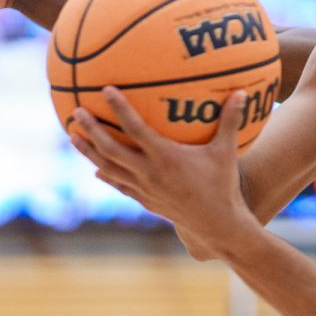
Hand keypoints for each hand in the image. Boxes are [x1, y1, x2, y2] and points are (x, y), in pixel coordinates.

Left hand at [69, 89, 256, 258]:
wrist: (217, 226)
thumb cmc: (224, 185)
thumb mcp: (227, 152)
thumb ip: (231, 121)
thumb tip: (242, 92)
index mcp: (166, 158)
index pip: (136, 129)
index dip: (120, 109)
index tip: (106, 90)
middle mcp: (149, 173)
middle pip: (111, 149)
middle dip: (91, 130)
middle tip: (76, 113)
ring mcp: (144, 189)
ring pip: (109, 168)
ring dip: (89, 152)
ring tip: (73, 136)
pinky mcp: (145, 201)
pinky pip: (120, 185)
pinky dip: (106, 175)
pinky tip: (96, 168)